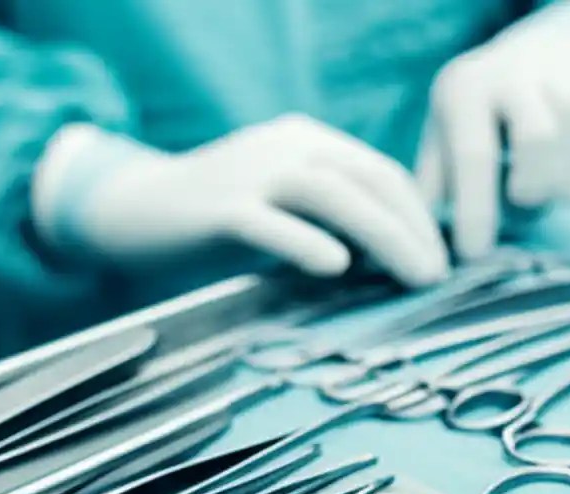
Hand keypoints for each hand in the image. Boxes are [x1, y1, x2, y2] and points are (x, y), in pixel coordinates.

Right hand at [32, 114, 448, 286]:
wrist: (129, 213)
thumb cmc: (211, 225)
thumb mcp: (280, 214)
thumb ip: (327, 227)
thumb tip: (389, 264)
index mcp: (303, 141)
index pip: (379, 171)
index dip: (418, 215)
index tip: (440, 258)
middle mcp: (283, 146)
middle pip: (366, 179)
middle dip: (412, 228)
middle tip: (438, 275)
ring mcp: (250, 173)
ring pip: (331, 195)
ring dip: (383, 236)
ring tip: (412, 277)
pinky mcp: (218, 208)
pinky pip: (270, 222)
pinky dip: (307, 242)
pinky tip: (336, 267)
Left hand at [416, 0, 569, 259]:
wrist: (539, 53)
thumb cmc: (475, 114)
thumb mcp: (443, 135)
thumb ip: (434, 185)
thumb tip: (418, 244)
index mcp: (464, 89)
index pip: (474, 155)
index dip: (476, 210)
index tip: (474, 254)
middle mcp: (513, 75)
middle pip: (538, 139)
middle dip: (529, 189)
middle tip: (517, 209)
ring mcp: (561, 78)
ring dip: (556, 185)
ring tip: (535, 195)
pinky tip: (559, 184)